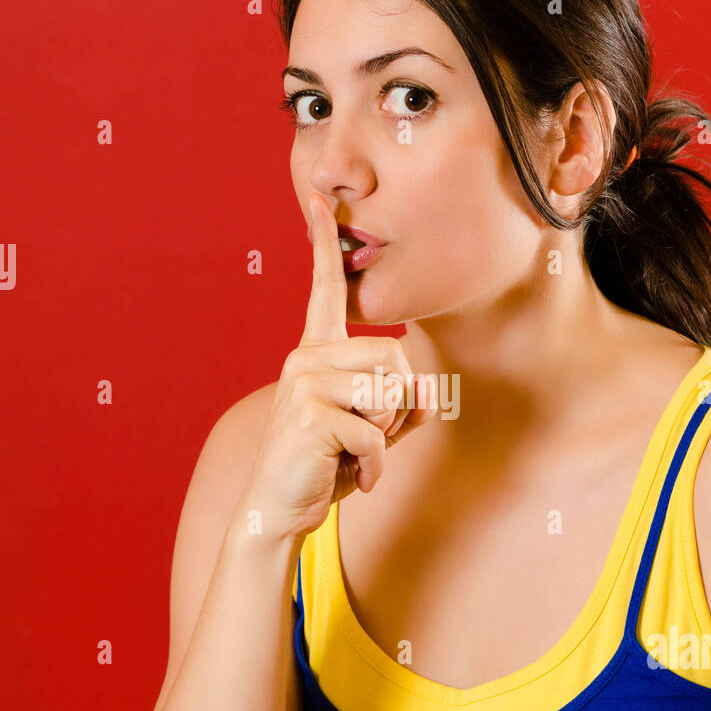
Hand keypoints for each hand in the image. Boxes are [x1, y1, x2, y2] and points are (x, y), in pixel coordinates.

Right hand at [237, 192, 436, 540]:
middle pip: (394, 359)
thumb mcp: (373, 431)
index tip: (317, 201)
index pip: (325, 291)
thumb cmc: (328, 465)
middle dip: (402, 408)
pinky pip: (375, 434)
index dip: (324, 246)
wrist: (279, 510)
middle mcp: (306, 358)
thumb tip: (430, 393)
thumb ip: (404, 405)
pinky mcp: (309, 415)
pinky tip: (353, 477)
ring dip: (388, 438)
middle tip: (376, 438)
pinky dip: (375, 466)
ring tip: (358, 455)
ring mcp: (304, 384)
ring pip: (388, 396)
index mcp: (316, 352)